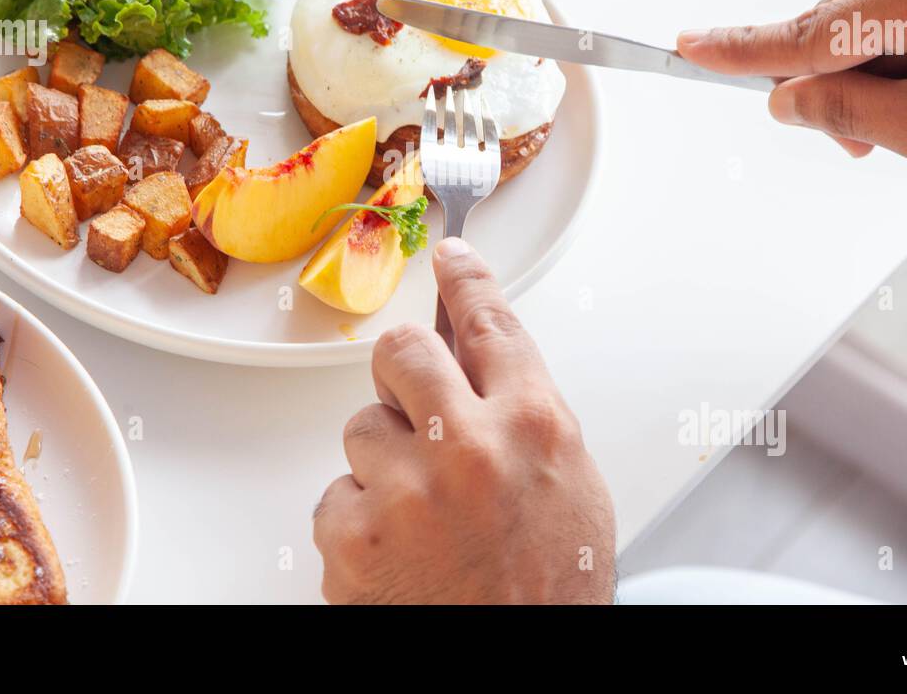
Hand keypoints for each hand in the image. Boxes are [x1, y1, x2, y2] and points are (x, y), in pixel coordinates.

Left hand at [313, 237, 615, 603]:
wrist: (516, 663)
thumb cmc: (548, 588)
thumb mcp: (570, 486)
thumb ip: (527, 412)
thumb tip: (482, 353)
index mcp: (534, 427)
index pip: (489, 321)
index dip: (464, 279)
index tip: (448, 253)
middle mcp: (469, 448)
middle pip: (401, 349)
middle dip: (401, 370)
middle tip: (414, 405)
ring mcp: (405, 491)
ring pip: (360, 426)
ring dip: (383, 461)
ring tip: (422, 515)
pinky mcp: (353, 535)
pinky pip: (336, 492)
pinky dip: (360, 518)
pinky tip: (399, 552)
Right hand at [676, 0, 906, 177]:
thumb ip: (847, 111)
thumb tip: (785, 98)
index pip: (806, 32)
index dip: (741, 50)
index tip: (689, 46)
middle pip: (829, 25)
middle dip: (832, 82)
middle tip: (864, 137)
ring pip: (855, 15)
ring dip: (865, 66)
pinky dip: (892, 43)